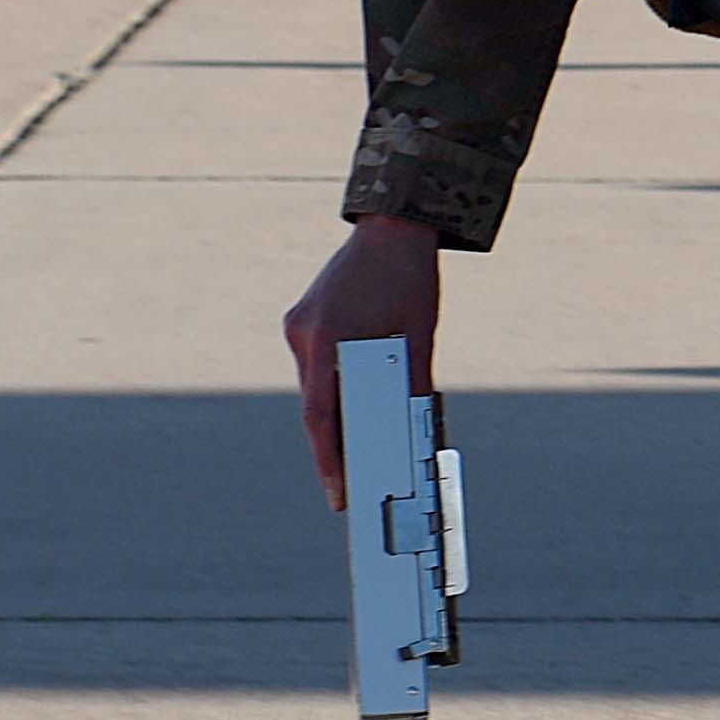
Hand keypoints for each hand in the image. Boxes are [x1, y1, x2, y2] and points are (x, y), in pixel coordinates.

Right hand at [280, 214, 442, 503]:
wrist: (392, 226)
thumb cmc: (410, 278)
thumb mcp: (420, 334)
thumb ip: (414, 381)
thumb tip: (415, 426)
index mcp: (329, 337)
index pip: (322, 414)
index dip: (327, 459)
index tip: (338, 492)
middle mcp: (305, 333)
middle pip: (317, 404)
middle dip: (335, 444)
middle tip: (351, 484)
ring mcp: (300, 325)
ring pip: (316, 386)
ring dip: (337, 413)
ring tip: (359, 449)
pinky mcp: (304, 319)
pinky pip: (318, 364)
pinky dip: (336, 385)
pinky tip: (357, 401)